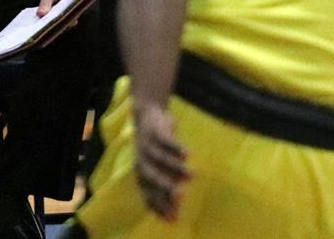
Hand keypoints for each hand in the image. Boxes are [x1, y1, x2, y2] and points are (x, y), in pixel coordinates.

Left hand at [132, 100, 191, 219]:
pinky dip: (175, 147)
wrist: (148, 115)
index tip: (173, 217)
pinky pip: (164, 140)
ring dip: (174, 167)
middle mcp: (142, 161)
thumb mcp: (159, 167)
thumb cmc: (158, 149)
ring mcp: (147, 145)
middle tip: (181, 198)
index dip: (159, 205)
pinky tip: (187, 154)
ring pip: (158, 158)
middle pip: (150, 177)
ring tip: (192, 176)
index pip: (148, 193)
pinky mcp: (155, 131)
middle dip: (164, 188)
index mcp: (142, 174)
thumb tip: (177, 204)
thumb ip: (167, 184)